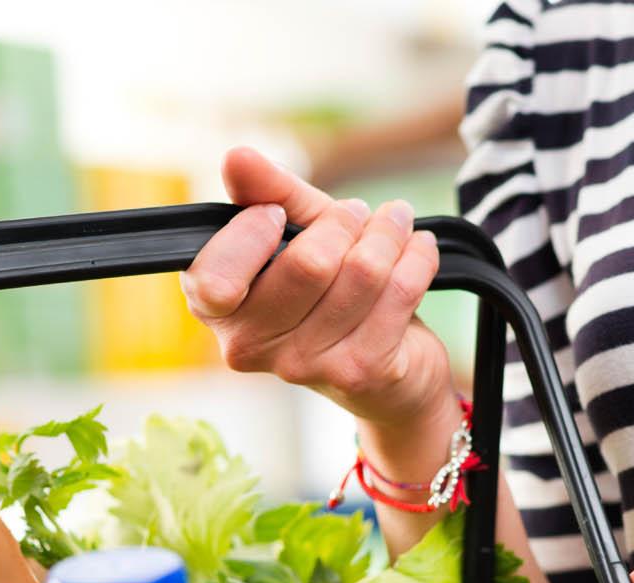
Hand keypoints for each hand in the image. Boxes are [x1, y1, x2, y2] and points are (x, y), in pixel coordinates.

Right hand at [181, 147, 455, 434]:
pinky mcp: (359, 372)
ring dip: (388, 233)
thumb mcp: (296, 234)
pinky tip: (418, 249)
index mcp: (216, 309)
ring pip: (362, 271)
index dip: (252, 233)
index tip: (278, 215)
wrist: (385, 375)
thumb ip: (266, 193)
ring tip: (394, 225)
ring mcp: (304, 365)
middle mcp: (250, 346)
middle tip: (357, 215)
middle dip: (344, 221)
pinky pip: (401, 291)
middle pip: (309, 263)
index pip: (216, 276)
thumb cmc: (329, 293)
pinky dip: (417, 257)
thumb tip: (237, 157)